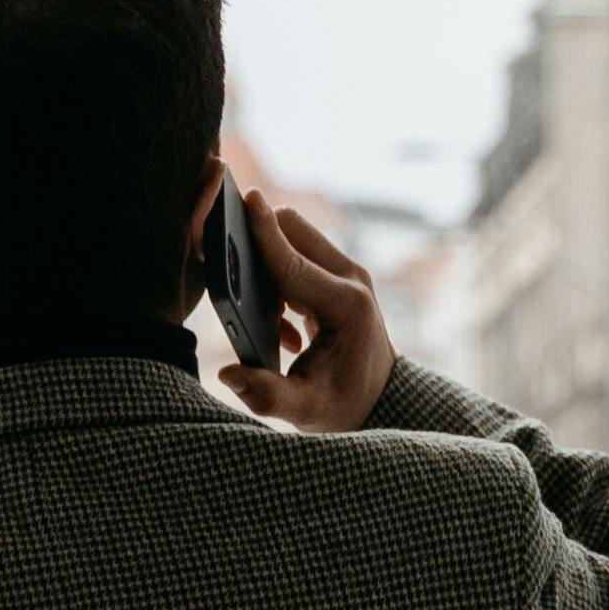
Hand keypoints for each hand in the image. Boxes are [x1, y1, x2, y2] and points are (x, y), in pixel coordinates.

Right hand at [216, 190, 394, 431]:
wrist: (380, 401)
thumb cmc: (345, 406)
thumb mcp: (306, 411)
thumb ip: (267, 396)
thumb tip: (228, 374)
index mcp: (346, 307)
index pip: (293, 262)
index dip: (264, 233)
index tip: (246, 198)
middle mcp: (351, 279)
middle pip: (293, 229)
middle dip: (257, 244)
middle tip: (242, 292)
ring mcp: (347, 272)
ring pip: (294, 236)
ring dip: (267, 263)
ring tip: (271, 320)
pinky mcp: (338, 274)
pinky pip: (297, 252)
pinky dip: (277, 274)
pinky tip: (283, 323)